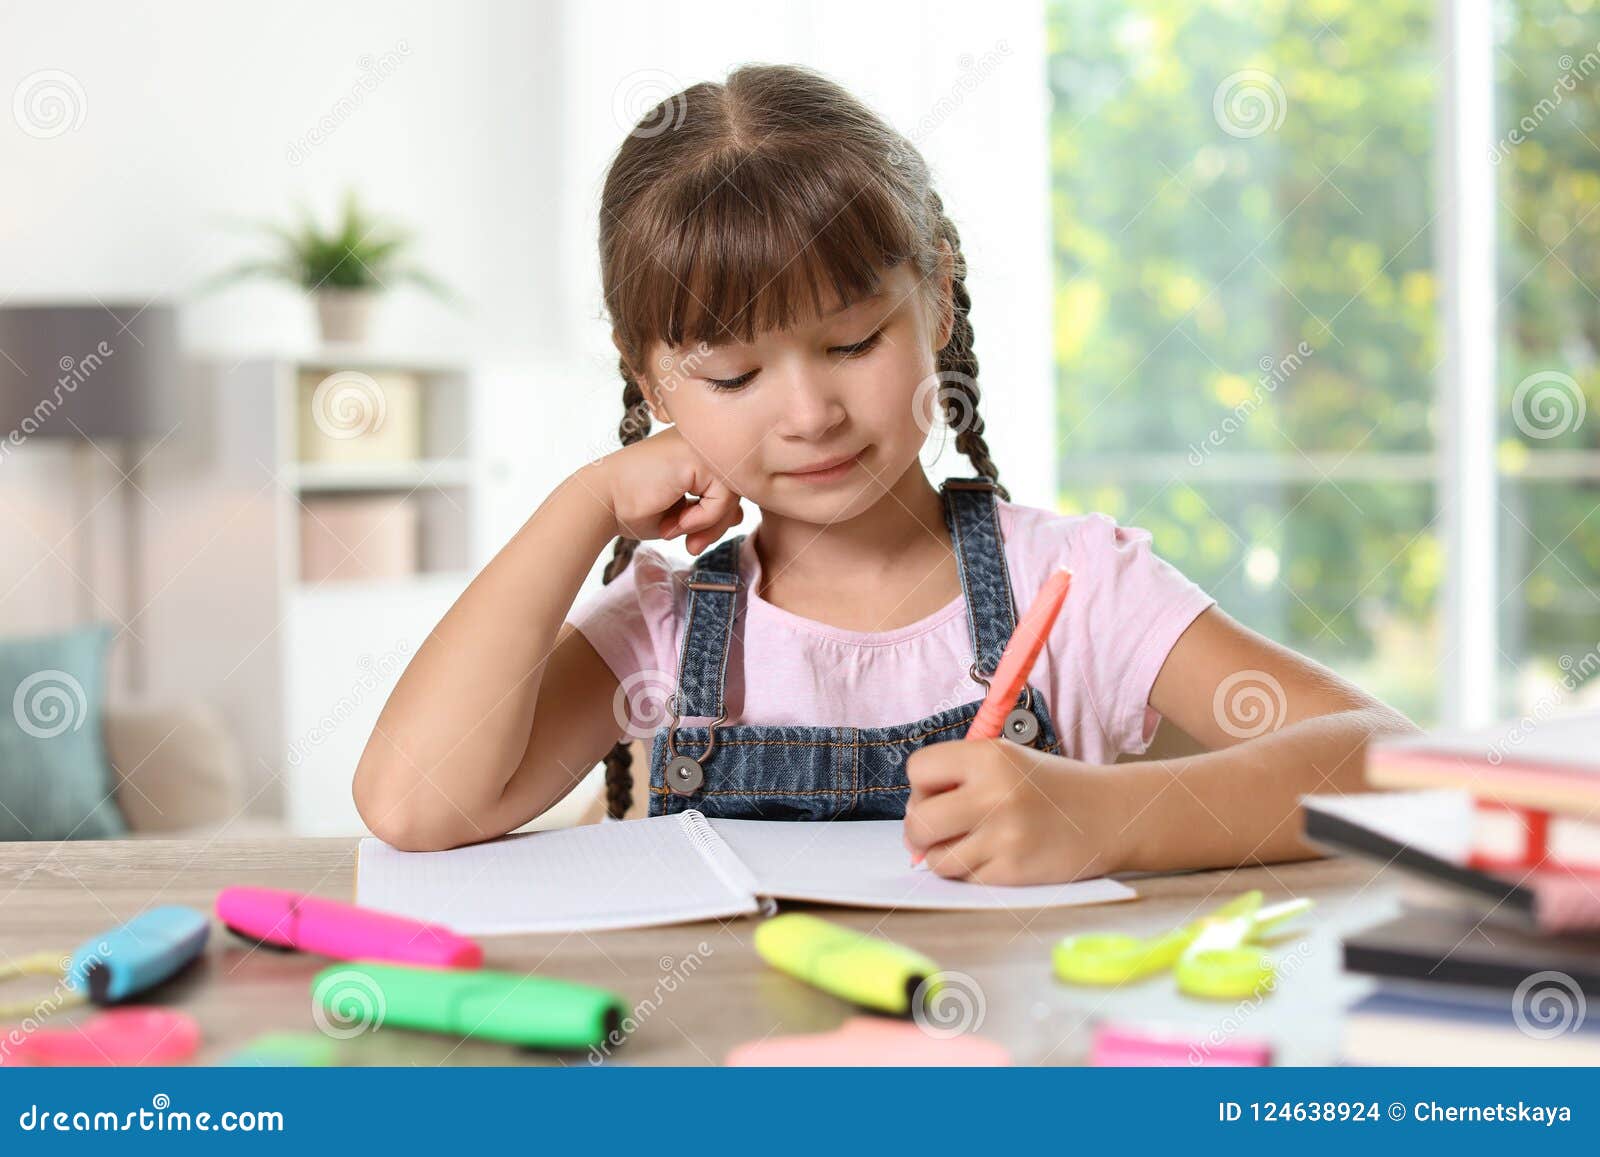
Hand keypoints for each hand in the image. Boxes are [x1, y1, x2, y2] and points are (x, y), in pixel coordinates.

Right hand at [595, 426, 745, 553]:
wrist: (602, 501)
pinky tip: (677, 523)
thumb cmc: (633, 507)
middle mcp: (700, 443)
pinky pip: (723, 498)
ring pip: (734, 495)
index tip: (694, 539)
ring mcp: (700, 446)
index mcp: (694, 450)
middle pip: (736, 490)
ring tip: (679, 533)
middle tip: (692, 546)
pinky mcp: (698, 457)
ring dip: (709, 525)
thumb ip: (709, 511)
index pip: (728, 485)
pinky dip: (704, 519)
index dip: (718, 518)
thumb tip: (741, 515)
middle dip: (717, 526)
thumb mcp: (681, 513)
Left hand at [903, 740, 1131, 884]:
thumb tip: (912, 825)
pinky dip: (970, 873)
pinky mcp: (1014, 871)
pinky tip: (992, 858)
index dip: (923, 786)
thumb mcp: (1007, 761)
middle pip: (917, 821)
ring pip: (936, 859)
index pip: (918, 770)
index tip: (940, 794)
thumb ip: (958, 780)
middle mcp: (994, 793)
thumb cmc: (1049, 788)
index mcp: (989, 757)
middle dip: (918, 831)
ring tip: (966, 845)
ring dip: (942, 857)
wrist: (1110, 815)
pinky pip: (965, 879)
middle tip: (935, 832)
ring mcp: (1004, 835)